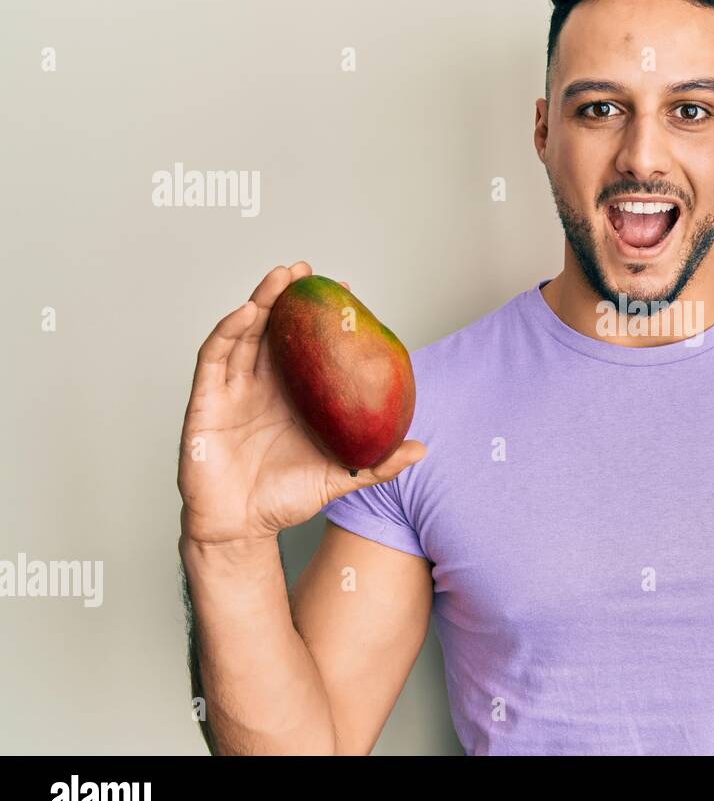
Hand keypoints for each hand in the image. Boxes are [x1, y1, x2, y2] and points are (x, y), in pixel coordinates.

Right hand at [177, 261, 425, 545]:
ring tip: (281, 277)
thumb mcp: (341, 478)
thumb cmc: (285, 500)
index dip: (321, 319)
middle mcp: (261, 385)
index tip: (346, 293)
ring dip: (259, 301)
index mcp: (293, 396)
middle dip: (286, 296)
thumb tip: (422, 449)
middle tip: (306, 271)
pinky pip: (214, 358)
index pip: (306, 347)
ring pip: (243, 334)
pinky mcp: (206, 401)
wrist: (242, 529)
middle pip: (272, 330)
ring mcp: (232, 390)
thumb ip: (378, 465)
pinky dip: (228, 332)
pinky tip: (246, 313)